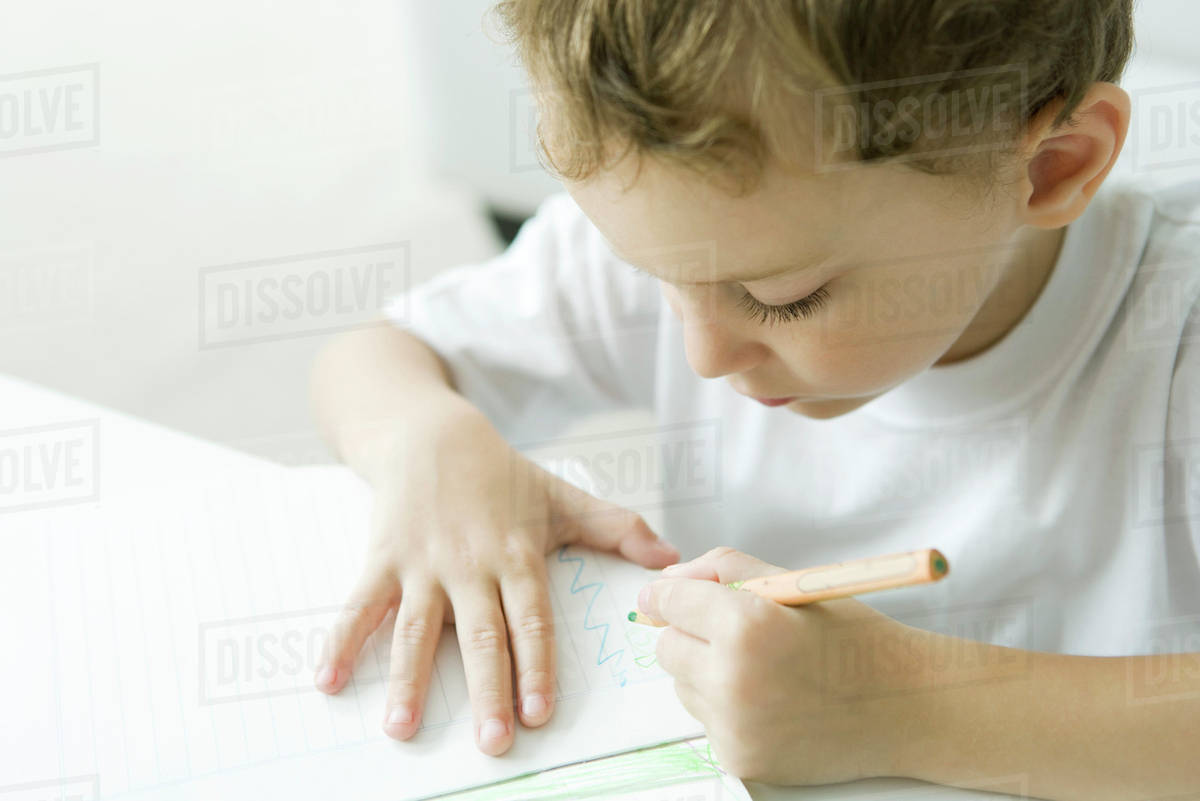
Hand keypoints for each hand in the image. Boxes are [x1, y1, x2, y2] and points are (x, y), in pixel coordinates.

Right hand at [315, 407, 679, 754]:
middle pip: (481, 635)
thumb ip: (615, 528)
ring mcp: (423, 563)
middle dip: (486, 691)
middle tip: (491, 742)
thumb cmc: (501, 475)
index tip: (539, 713)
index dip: (536, 667)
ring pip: (417, 628)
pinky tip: (327, 682)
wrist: (433, 435)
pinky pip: (359, 605)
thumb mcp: (561, 497)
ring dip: (409, 679)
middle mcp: (471, 564)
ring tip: (404, 727)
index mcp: (517, 555)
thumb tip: (670, 558)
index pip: (531, 619)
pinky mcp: (383, 557)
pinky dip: (341, 642)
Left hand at [639, 546, 925, 784]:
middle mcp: (733, 680)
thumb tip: (665, 583)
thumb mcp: (792, 583)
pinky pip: (707, 722)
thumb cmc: (851, 637)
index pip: (668, 603)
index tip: (669, 598)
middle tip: (737, 634)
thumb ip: (722, 569)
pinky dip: (728, 710)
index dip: (668, 595)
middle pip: (665, 648)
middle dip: (691, 635)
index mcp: (745, 625)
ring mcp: (735, 727)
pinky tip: (773, 702)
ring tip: (764, 670)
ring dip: (707, 674)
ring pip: (683, 687)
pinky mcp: (740, 759)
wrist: (907, 707)